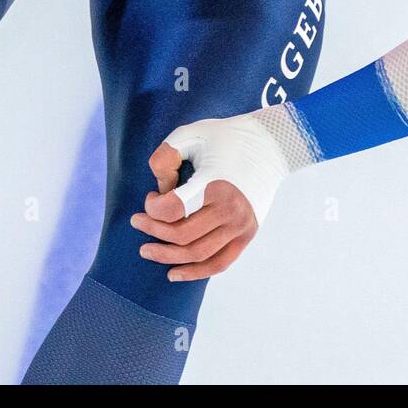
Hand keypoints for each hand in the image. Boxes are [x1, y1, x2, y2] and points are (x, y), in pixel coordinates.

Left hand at [130, 114, 290, 281]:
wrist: (271, 146)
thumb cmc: (226, 138)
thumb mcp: (191, 134)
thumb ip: (166, 156)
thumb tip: (160, 191)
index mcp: (214, 183)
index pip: (172, 210)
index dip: (152, 208)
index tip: (151, 196)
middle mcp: (230, 209)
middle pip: (181, 236)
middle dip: (153, 231)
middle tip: (137, 224)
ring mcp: (241, 225)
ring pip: (197, 254)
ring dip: (167, 256)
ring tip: (147, 251)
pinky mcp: (247, 235)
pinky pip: (219, 263)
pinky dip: (195, 272)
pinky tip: (174, 274)